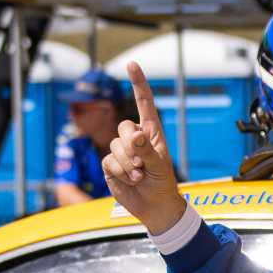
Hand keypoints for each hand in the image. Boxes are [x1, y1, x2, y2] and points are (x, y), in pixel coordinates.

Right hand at [103, 62, 187, 232]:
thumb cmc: (163, 184)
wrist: (154, 207)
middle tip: (142, 165)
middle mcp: (135, 138)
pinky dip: (120, 172)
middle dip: (132, 146)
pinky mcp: (110, 165)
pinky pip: (108, 161)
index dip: (138, 84)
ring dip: (127, 164)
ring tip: (140, 176)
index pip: (144, 103)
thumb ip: (146, 150)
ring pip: (115, 146)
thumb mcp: (160, 166)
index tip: (132, 65)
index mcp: (151, 132)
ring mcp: (121, 151)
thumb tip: (134, 134)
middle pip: (124, 127)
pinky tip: (130, 180)